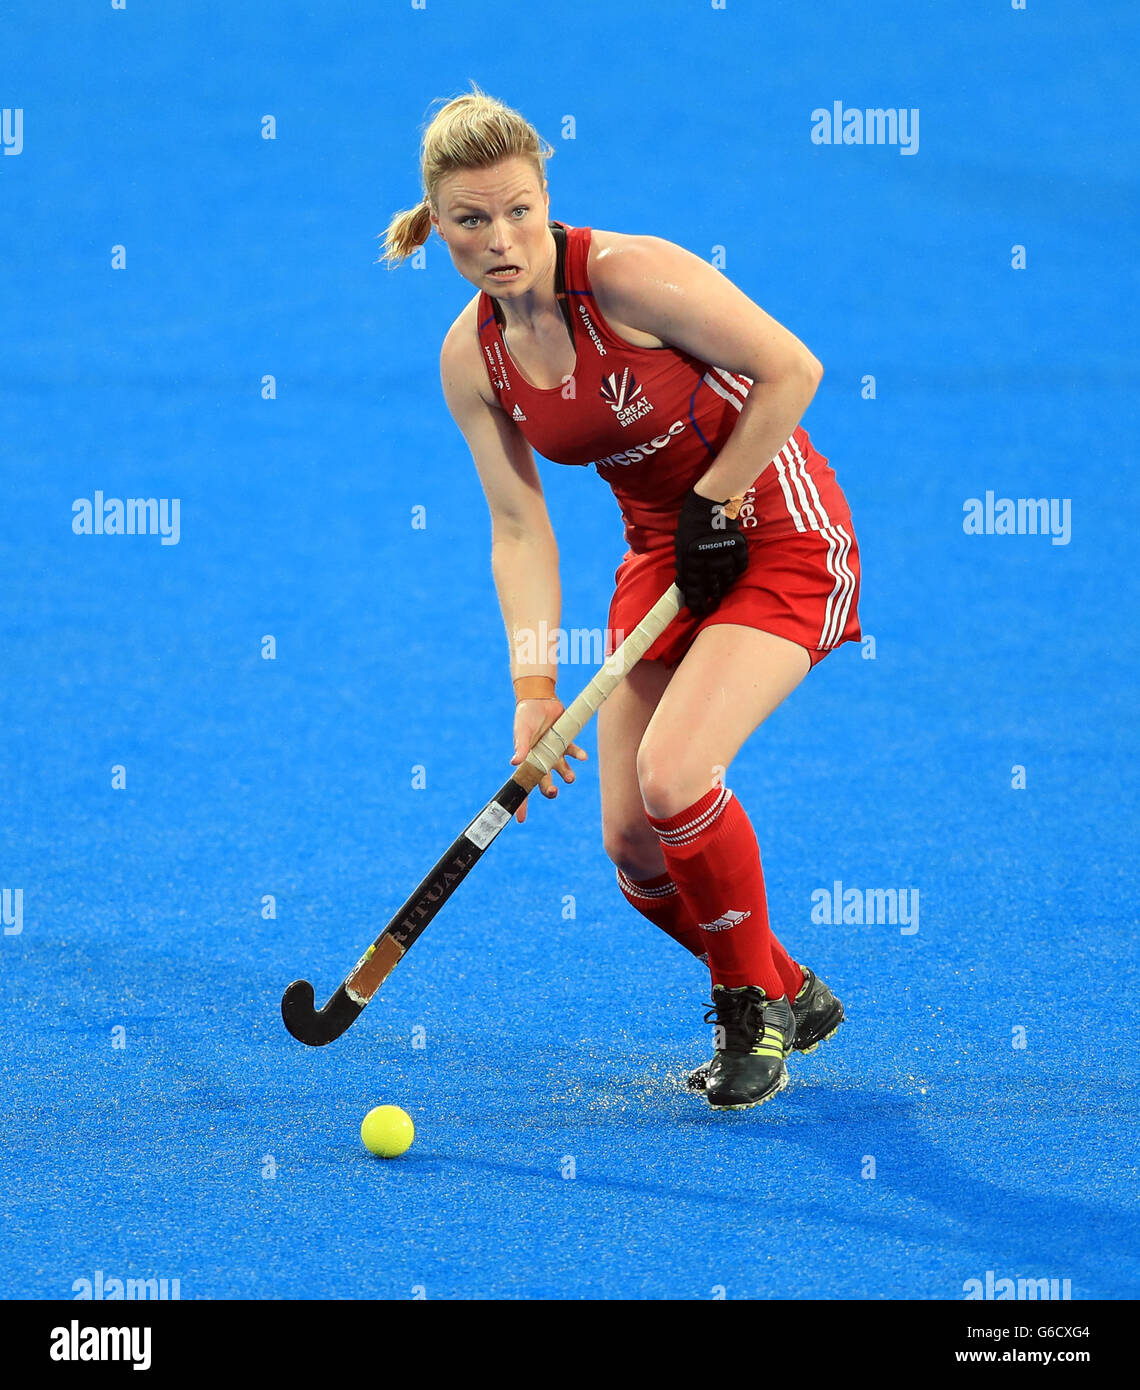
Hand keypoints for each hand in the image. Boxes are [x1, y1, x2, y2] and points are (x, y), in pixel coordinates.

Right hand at [509, 697, 587, 823]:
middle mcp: (540, 759)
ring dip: (567, 775)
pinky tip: (583, 756)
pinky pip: (573, 752)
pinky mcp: (565, 742)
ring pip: (561, 771)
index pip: (522, 784)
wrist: (540, 698)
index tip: (520, 819)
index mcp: (526, 759)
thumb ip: (520, 746)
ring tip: (570, 777)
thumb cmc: (526, 715)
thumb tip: (514, 762)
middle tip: (554, 792)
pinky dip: (578, 755)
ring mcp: (553, 752)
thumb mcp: (522, 730)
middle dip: (549, 790)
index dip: (521, 803)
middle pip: (544, 782)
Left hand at [674, 486, 748, 617]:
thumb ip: (684, 564)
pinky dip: (736, 572)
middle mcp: (707, 559)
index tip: (698, 610)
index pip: (694, 588)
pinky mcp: (738, 548)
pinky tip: (732, 573)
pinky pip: (739, 567)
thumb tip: (685, 584)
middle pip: (712, 586)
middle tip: (712, 600)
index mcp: (691, 559)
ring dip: (724, 585)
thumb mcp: (681, 543)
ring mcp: (724, 554)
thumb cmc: (692, 522)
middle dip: (711, 595)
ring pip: (726, 578)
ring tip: (721, 588)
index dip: (696, 602)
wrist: (711, 502)